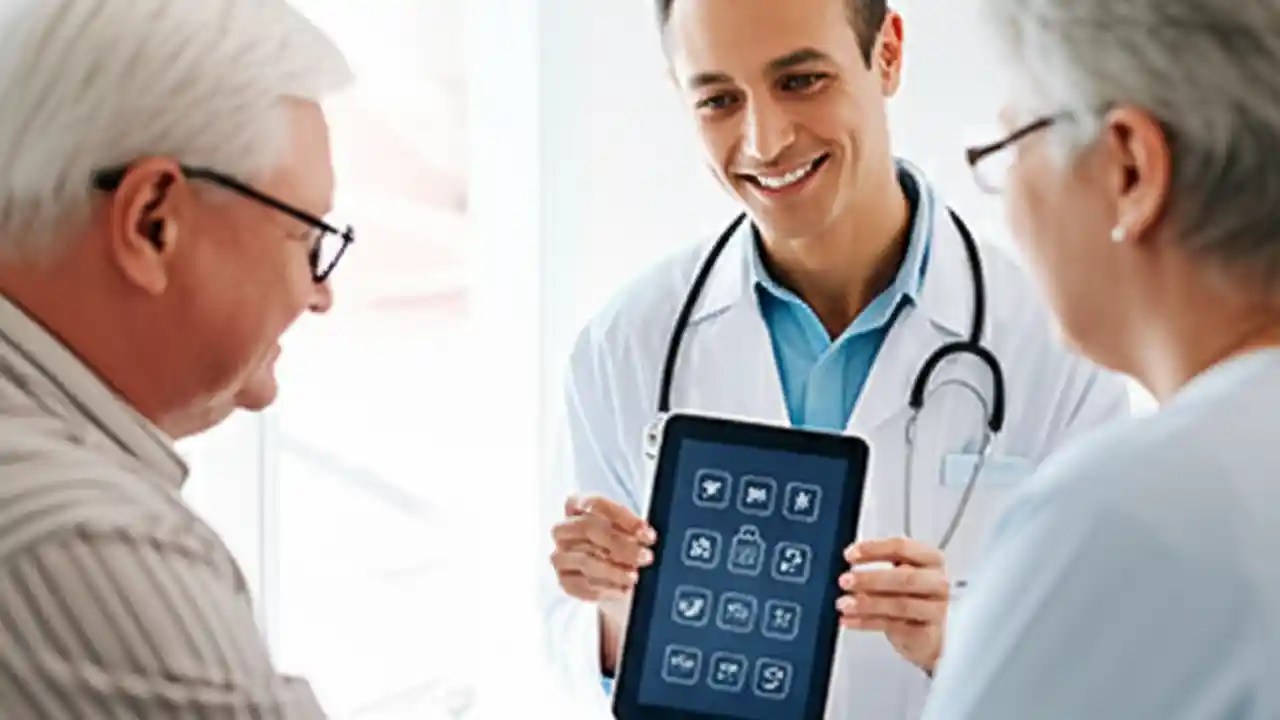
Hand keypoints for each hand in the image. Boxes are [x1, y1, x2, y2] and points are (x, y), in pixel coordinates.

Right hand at [550, 495, 656, 602]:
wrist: (609, 570)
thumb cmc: (619, 541)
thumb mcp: (627, 529)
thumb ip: (633, 528)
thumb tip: (645, 536)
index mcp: (577, 505)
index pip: (596, 504)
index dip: (623, 518)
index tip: (646, 533)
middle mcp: (563, 529)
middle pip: (588, 529)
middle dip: (620, 544)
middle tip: (646, 557)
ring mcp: (560, 555)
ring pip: (585, 561)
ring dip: (614, 570)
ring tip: (634, 577)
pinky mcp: (564, 580)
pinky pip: (583, 585)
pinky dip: (606, 589)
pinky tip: (623, 590)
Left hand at [836, 537, 948, 674]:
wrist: (932, 635)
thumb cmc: (913, 597)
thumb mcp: (901, 576)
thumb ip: (882, 569)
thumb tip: (850, 575)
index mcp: (931, 559)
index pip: (903, 548)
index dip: (874, 550)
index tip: (849, 555)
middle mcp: (938, 583)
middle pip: (905, 578)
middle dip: (871, 579)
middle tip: (844, 581)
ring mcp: (936, 610)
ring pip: (899, 605)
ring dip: (866, 603)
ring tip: (842, 604)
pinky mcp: (927, 635)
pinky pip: (893, 626)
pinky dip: (866, 622)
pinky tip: (848, 620)